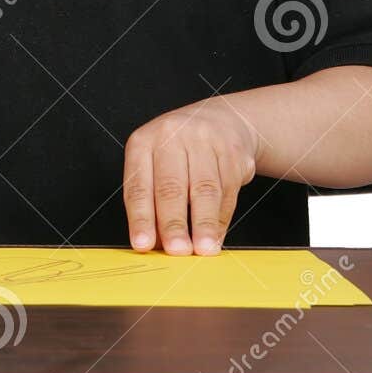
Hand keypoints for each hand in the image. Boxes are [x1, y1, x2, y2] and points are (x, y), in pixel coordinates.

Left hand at [123, 97, 260, 255]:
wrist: (223, 121)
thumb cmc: (180, 152)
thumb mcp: (156, 165)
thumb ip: (153, 201)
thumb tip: (156, 244)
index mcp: (143, 142)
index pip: (139, 185)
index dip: (141, 218)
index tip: (143, 244)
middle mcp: (172, 136)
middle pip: (171, 187)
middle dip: (174, 224)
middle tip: (177, 251)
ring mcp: (204, 140)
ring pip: (204, 190)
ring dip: (203, 224)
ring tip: (202, 249)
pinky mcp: (232, 151)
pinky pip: (227, 190)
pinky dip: (222, 218)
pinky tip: (217, 235)